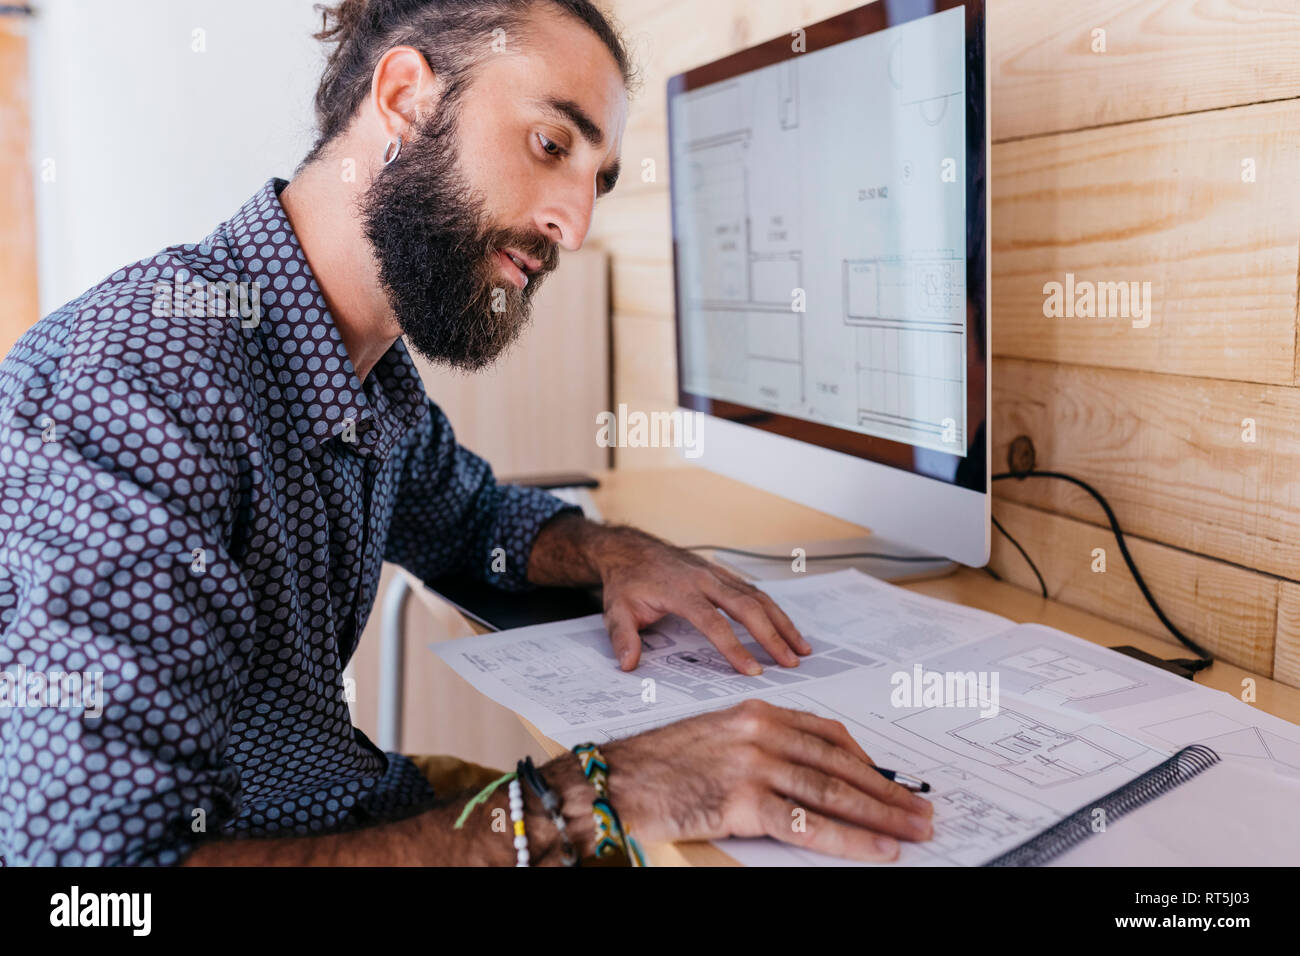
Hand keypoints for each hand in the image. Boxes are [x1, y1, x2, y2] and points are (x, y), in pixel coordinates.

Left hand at [592, 526, 810, 674]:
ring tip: (801, 649)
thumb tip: (629, 664)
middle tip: (790, 662)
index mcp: (680, 591)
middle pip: (746, 607)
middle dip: (771, 636)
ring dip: (781, 623)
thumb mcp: (615, 610)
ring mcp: (716, 575)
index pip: (713, 622)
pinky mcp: (722, 575)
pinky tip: (786, 628)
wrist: (630, 550)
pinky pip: (754, 592)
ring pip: (757, 597)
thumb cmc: (627, 581)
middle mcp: (704, 580)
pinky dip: (774, 611)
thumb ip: (622, 637)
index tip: (752, 670)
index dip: (734, 648)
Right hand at [602, 699, 934, 861]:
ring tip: (913, 831)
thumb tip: (806, 777)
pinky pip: (809, 824)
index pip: (828, 733)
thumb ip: (760, 748)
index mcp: (757, 712)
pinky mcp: (745, 799)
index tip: (889, 779)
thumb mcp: (716, 739)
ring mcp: (755, 764)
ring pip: (833, 793)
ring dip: (881, 815)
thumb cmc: (658, 766)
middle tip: (921, 809)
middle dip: (887, 790)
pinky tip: (875, 849)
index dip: (866, 760)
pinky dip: (849, 839)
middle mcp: (761, 731)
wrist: (616, 781)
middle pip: (840, 764)